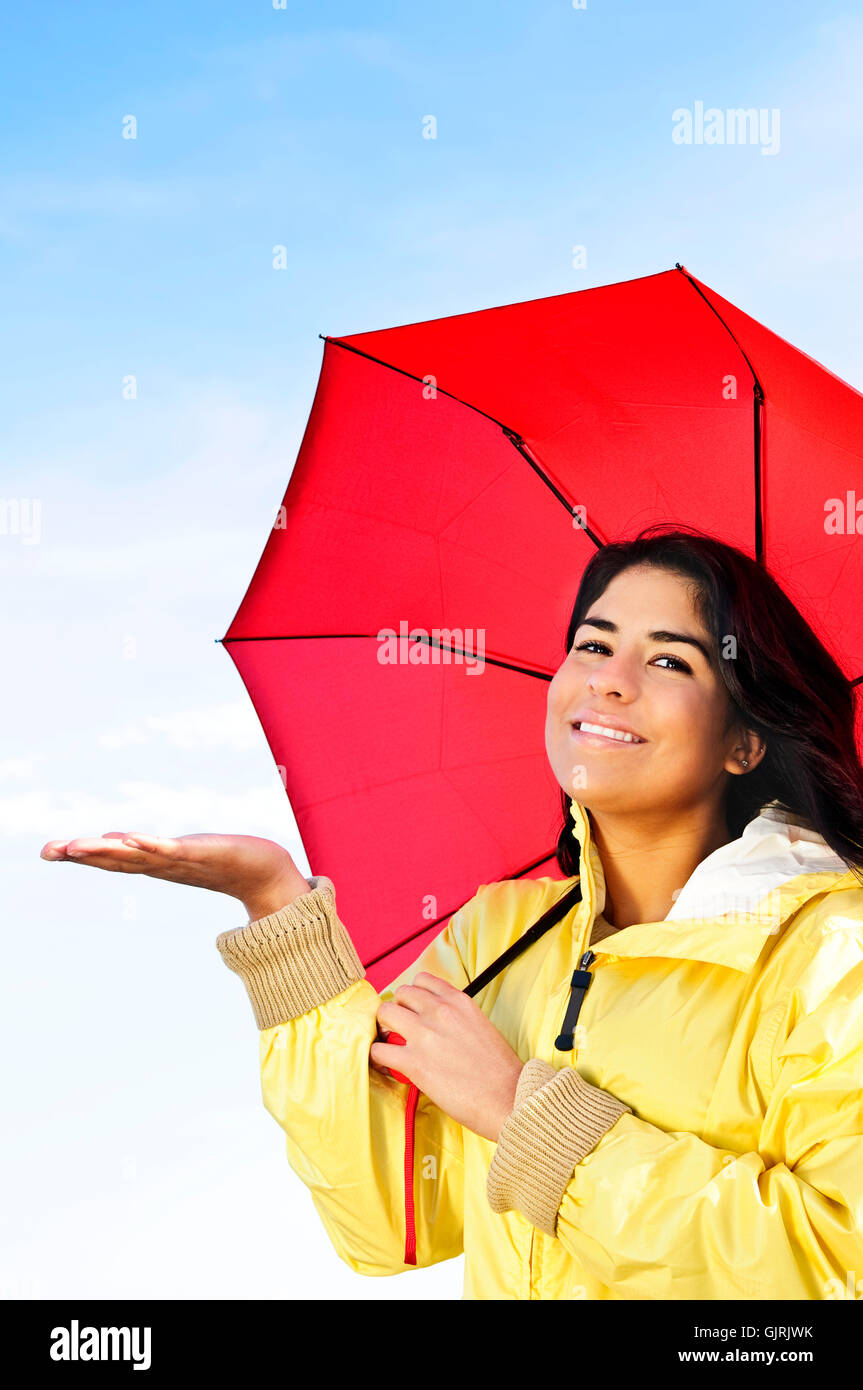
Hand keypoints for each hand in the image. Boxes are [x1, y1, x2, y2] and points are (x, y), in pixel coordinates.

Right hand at [39, 831, 309, 915]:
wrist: (262, 872)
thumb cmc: (220, 861)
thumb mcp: (177, 852)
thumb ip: (148, 849)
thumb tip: (117, 840)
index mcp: (153, 864)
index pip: (110, 859)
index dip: (79, 855)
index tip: (48, 851)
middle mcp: (161, 865)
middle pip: (115, 859)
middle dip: (81, 854)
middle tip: (48, 849)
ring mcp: (179, 860)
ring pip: (136, 855)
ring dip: (107, 850)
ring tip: (78, 844)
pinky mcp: (201, 853)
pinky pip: (173, 849)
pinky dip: (152, 845)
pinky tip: (133, 838)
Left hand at [371, 972, 524, 1142]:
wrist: (508, 1099)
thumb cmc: (499, 1071)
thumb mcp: (481, 1026)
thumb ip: (456, 1017)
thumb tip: (437, 1024)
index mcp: (458, 1001)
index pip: (422, 980)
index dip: (413, 996)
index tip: (412, 1009)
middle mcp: (440, 1011)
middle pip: (400, 994)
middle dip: (397, 1010)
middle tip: (399, 1029)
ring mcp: (425, 1034)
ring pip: (385, 1014)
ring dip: (384, 1029)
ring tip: (390, 1045)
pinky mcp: (414, 1063)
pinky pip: (379, 1050)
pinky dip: (378, 1058)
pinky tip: (386, 1066)